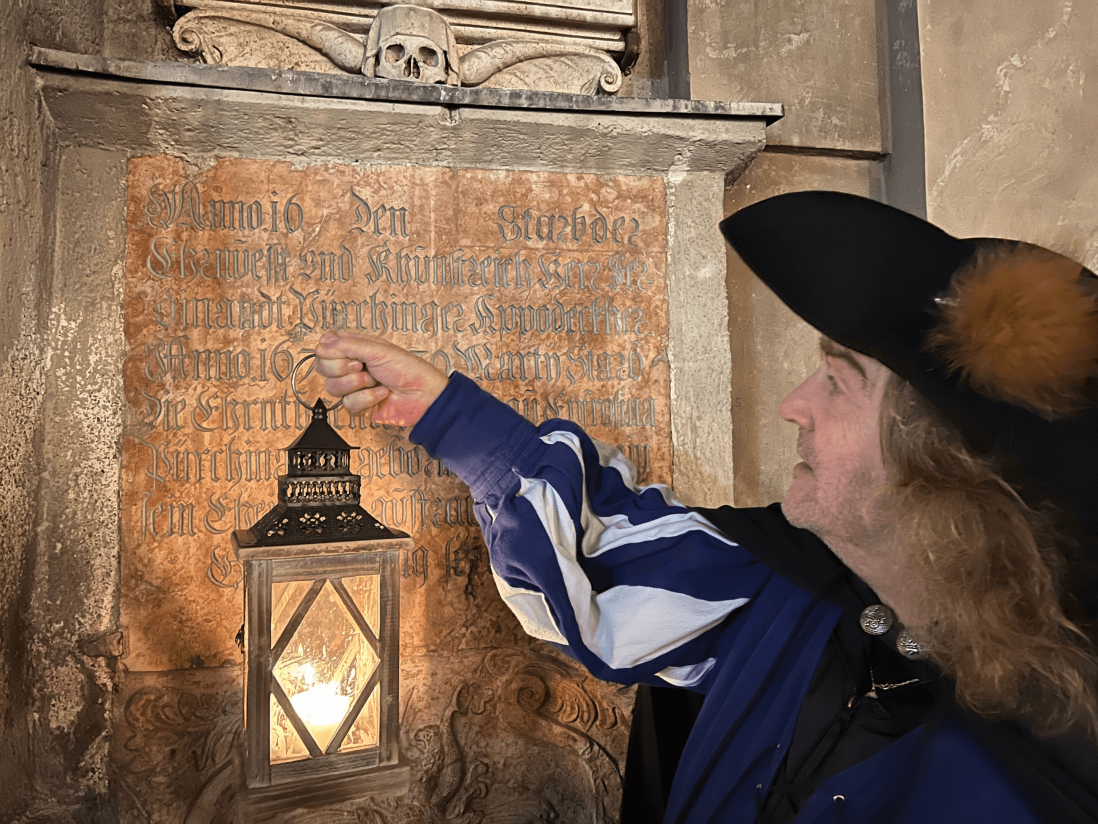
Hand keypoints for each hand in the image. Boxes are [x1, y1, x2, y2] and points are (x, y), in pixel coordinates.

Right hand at [314, 332, 448, 426]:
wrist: (424, 395)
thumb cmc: (409, 369)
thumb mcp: (377, 349)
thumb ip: (346, 346)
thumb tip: (321, 346)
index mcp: (355, 348)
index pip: (325, 347)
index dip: (329, 352)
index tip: (346, 353)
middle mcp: (352, 367)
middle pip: (323, 368)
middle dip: (341, 368)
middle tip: (361, 367)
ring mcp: (354, 387)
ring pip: (332, 388)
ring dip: (355, 384)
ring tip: (373, 381)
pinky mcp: (360, 406)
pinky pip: (347, 405)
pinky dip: (366, 399)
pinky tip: (381, 393)